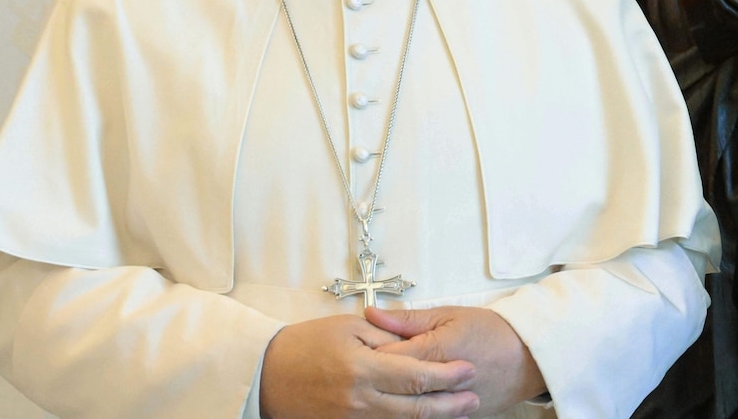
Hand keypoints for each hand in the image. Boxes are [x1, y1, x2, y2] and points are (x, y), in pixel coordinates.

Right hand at [259, 314, 479, 418]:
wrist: (265, 374)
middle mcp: (360, 401)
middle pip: (416, 408)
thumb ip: (387, 337)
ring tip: (458, 412)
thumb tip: (417, 345)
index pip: (417, 376)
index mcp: (363, 369)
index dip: (448, 375)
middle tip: (472, 398)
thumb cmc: (304, 345)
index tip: (468, 370)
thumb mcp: (348, 328)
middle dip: (450, 404)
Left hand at [368, 306, 545, 416]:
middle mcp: (440, 383)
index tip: (358, 350)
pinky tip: (402, 404)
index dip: (369, 355)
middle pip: (393, 387)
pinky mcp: (459, 418)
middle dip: (375, 380)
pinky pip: (428, 418)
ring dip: (391, 400)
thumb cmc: (492, 332)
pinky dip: (412, 411)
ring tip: (380, 391)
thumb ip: (409, 320)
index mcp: (435, 352)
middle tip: (364, 373)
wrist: (529, 357)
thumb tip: (373, 314)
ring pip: (408, 407)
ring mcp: (449, 404)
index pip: (388, 358)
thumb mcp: (450, 316)